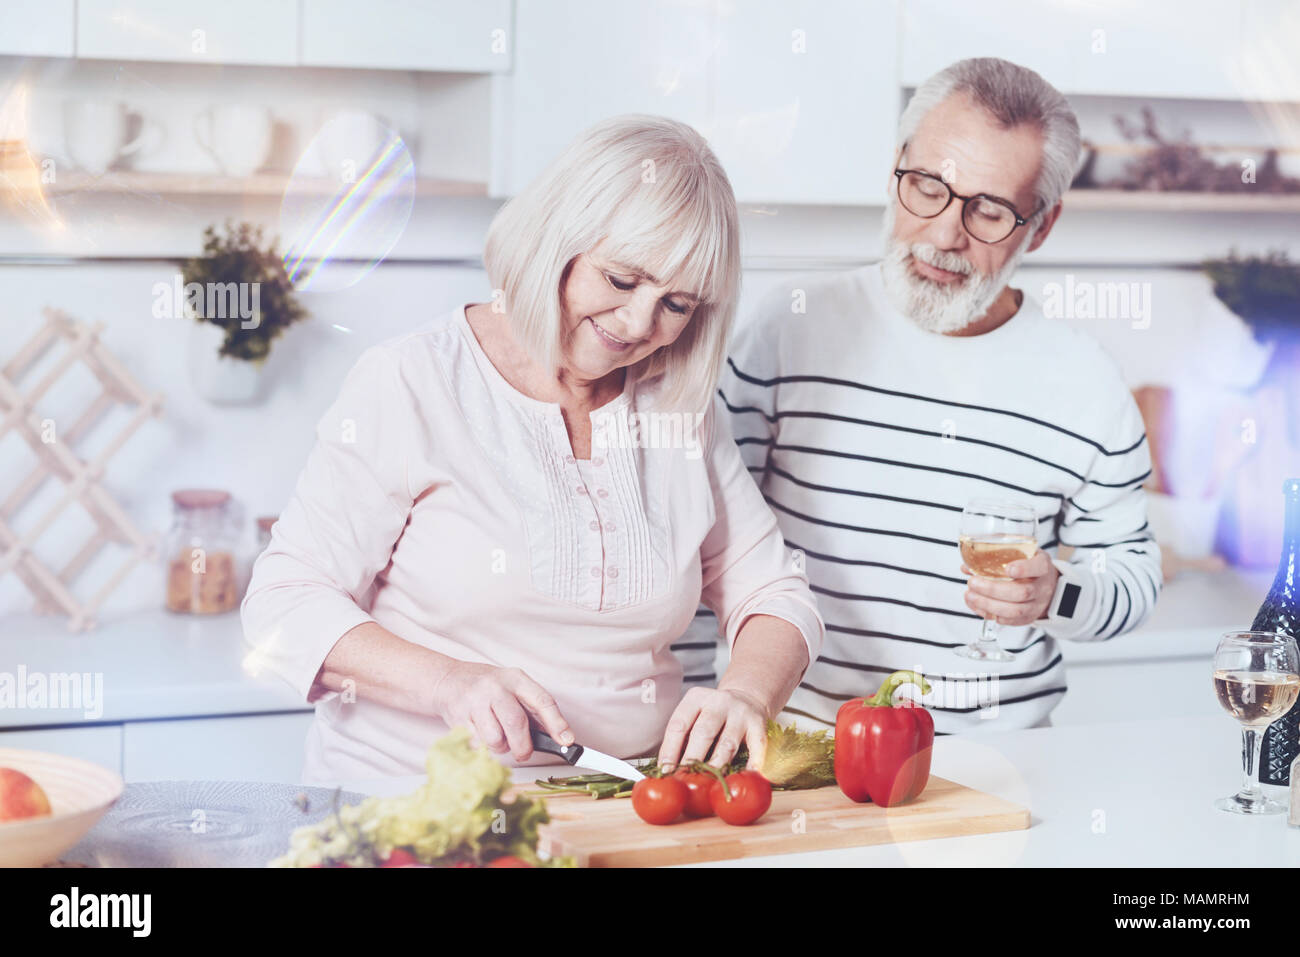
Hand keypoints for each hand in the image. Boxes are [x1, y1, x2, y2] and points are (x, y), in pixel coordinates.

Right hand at [429, 661, 572, 761]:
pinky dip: (483, 746)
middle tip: (523, 752)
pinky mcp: (458, 716)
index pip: (542, 700)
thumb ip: (533, 710)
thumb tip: (558, 738)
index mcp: (516, 679)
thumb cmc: (488, 688)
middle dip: (523, 746)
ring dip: (500, 747)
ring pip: (496, 739)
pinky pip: (477, 744)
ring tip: (497, 736)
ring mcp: (475, 701)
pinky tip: (479, 732)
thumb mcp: (513, 688)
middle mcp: (495, 687)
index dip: (556, 723)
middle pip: (516, 723)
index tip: (567, 741)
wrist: (448, 680)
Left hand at [657, 686, 768, 772]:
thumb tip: (668, 771)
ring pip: (727, 744)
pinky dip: (751, 764)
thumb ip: (684, 739)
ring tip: (707, 785)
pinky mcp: (759, 724)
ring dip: (716, 767)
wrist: (747, 698)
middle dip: (692, 760)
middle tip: (685, 780)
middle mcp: (719, 702)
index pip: (679, 725)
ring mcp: (740, 713)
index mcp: (696, 698)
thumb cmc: (714, 715)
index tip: (666, 772)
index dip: (670, 750)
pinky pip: (756, 747)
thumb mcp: (696, 716)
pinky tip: (745, 778)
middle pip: (703, 733)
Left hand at [963, 550, 1058, 625]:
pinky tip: (975, 605)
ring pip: (1014, 610)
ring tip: (970, 595)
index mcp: (1042, 566)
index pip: (1039, 567)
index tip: (1008, 568)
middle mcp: (1042, 587)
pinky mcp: (1027, 618)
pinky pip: (1008, 620)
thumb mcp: (1019, 553)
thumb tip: (967, 567)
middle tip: (972, 582)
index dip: (1023, 569)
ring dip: (988, 604)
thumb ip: (996, 555)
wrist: (1045, 585)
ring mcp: (1036, 605)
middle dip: (993, 589)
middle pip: (1022, 592)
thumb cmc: (1027, 565)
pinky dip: (988, 614)